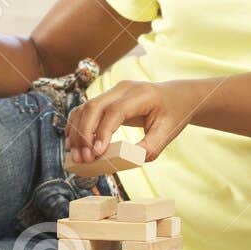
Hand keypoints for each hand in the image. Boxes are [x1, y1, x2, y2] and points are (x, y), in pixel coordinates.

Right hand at [65, 80, 198, 164]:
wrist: (176, 97)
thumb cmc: (174, 114)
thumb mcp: (168, 132)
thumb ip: (150, 147)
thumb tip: (129, 160)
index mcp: (141, 95)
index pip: (115, 111)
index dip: (103, 131)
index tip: (97, 153)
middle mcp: (123, 89)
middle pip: (94, 107)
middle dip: (84, 134)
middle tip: (83, 159)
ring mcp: (113, 92)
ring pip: (86, 107)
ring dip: (77, 132)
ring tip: (76, 156)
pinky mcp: (107, 99)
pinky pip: (86, 110)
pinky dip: (77, 126)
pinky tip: (74, 144)